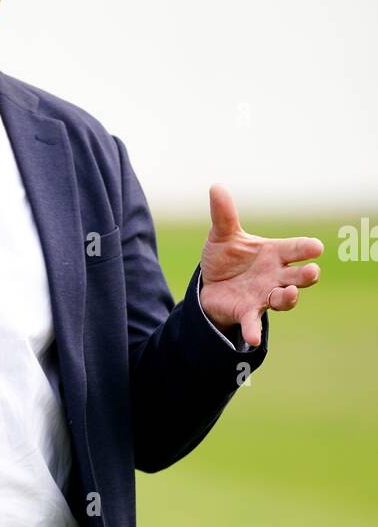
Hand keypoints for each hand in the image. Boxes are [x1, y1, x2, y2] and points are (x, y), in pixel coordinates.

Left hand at [199, 185, 322, 346]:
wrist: (210, 284)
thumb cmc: (226, 258)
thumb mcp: (222, 235)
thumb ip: (224, 215)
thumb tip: (215, 187)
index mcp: (274, 253)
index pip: (295, 249)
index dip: (306, 248)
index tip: (315, 247)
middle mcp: (275, 275)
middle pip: (298, 276)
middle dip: (307, 274)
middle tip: (313, 272)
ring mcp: (264, 295)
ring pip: (284, 299)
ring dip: (289, 298)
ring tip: (289, 294)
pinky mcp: (248, 312)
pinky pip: (253, 323)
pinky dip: (254, 331)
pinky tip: (252, 339)